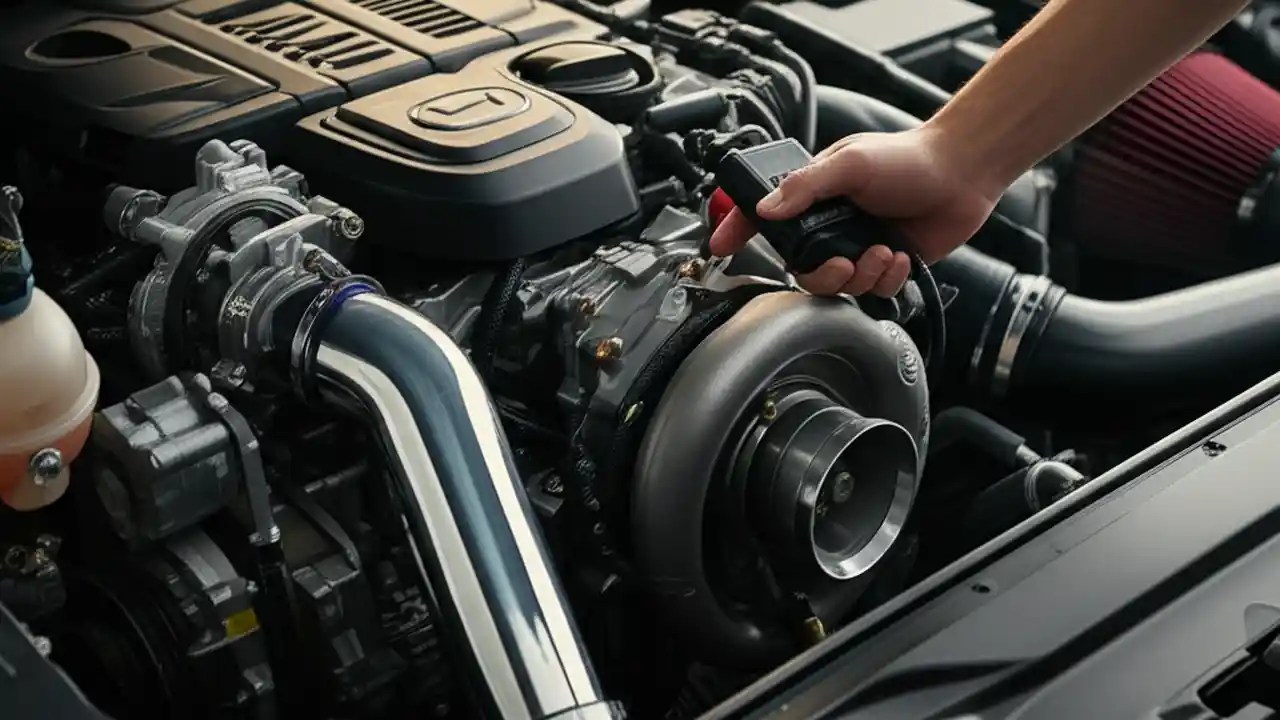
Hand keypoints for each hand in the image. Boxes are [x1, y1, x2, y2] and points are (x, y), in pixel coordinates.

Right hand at [708, 127, 1001, 296]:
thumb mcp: (849, 162)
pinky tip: (901, 258)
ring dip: (862, 275)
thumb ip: (805, 186)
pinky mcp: (885, 266)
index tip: (720, 247)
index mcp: (814, 197)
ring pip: (838, 286)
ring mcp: (857, 247)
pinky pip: (873, 292)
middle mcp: (831, 225)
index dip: (737, 232)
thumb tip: (766, 210)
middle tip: (843, 262)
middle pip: (802, 269)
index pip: (765, 219)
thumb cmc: (908, 158)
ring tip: (884, 251)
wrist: (962, 174)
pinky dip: (887, 280)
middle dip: (823, 274)